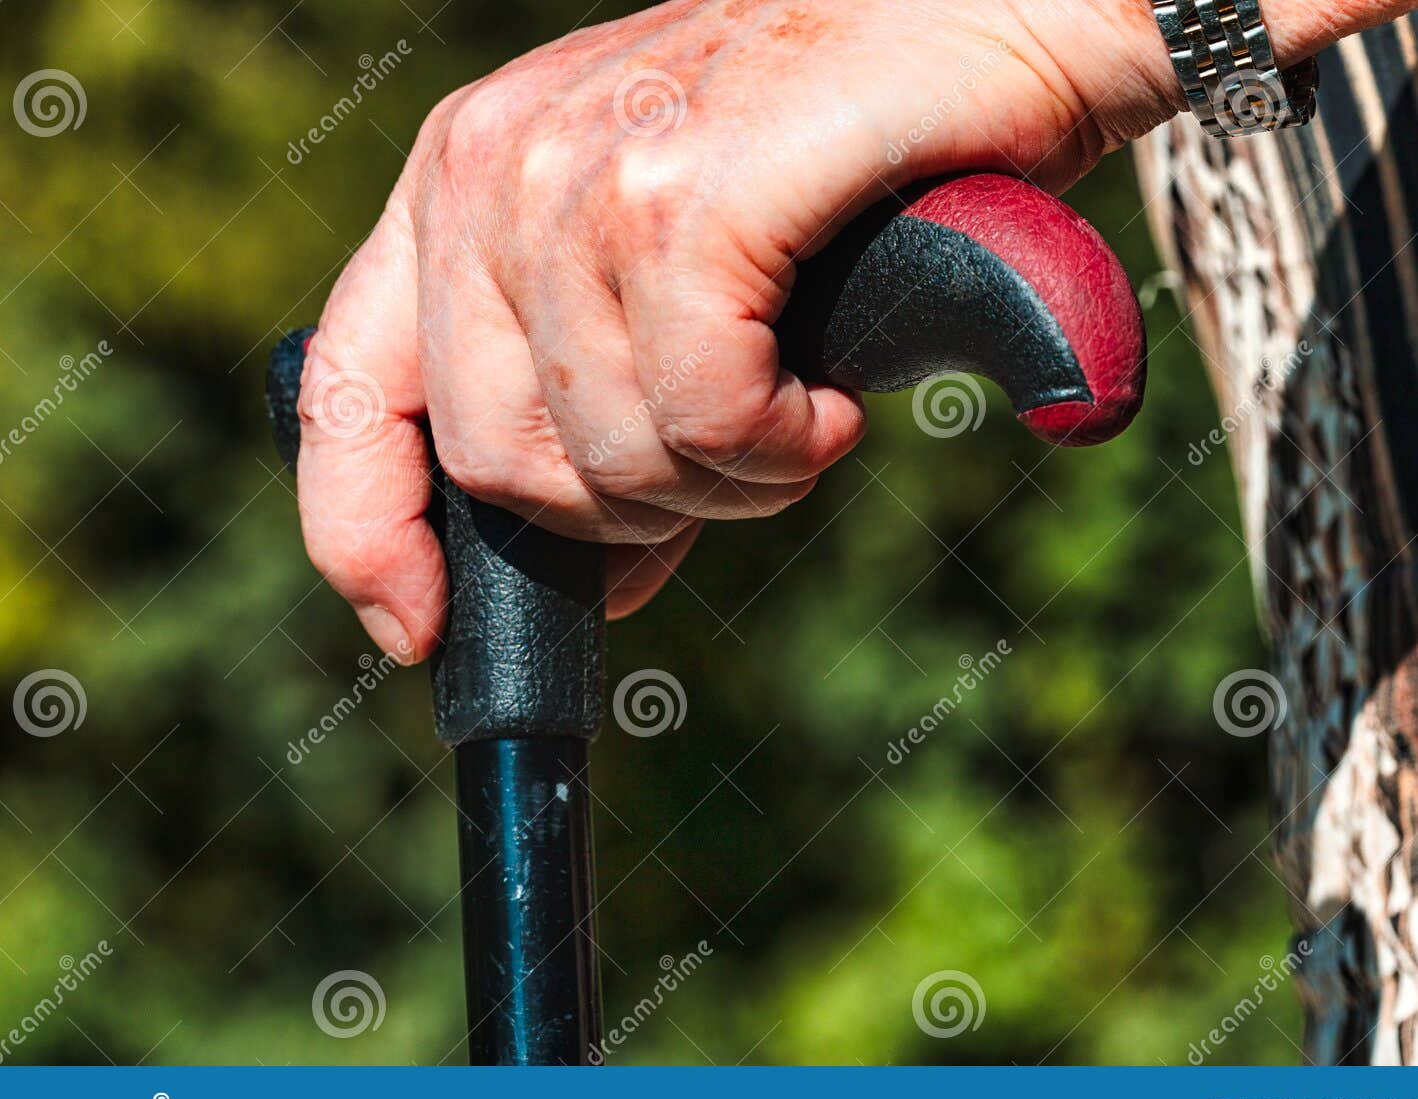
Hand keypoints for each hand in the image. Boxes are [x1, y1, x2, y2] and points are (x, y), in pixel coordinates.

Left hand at [296, 0, 1417, 660]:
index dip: (363, 532)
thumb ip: (599, 407)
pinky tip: (827, 403)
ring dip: (728, 482)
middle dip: (630, 511)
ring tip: (797, 409)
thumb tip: (601, 579)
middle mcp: (494, 168)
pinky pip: (706, 417)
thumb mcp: (672, 276)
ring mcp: (585, 173)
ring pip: (610, 459)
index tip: (420, 631)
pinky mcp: (692, 193)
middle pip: (498, 464)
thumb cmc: (835, 161)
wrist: (984, 23)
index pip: (345, 389)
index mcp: (461, 184)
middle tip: (737, 457)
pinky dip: (780, 447)